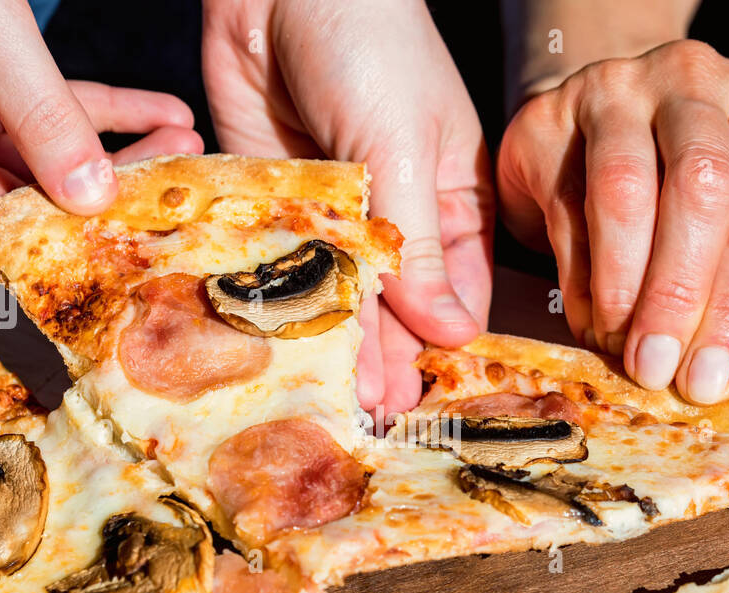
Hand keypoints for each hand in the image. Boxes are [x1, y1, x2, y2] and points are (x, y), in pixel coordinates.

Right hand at [0, 0, 201, 254]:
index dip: (52, 242)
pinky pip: (44, 117)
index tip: (127, 241)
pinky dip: (102, 113)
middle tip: (176, 188)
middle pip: (16, 198)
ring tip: (184, 144)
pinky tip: (163, 113)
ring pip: (41, 162)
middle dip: (101, 193)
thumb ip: (40, 113)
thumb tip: (92, 197)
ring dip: (115, 153)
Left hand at [202, 0, 492, 412]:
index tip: (430, 397)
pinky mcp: (273, 205)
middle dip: (385, 360)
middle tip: (376, 416)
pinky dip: (278, 308)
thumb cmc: (371, 40)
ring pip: (333, 295)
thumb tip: (450, 331)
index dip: (442, 344)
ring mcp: (329, 215)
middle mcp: (392, 218)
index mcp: (449, 202)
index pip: (454, 290)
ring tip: (336, 403)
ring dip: (333, 347)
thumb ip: (418, 242)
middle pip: (392, 306)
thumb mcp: (405, 143)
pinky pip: (278, 267)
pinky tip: (281, 352)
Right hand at [497, 40, 728, 403]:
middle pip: (699, 189)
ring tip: (620, 345)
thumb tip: (706, 370)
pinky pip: (564, 206)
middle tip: (658, 364)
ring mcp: (617, 89)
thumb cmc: (671, 171)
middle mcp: (693, 79)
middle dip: (677, 294)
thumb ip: (724, 277)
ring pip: (624, 192)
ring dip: (622, 288)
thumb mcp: (725, 210)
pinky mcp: (548, 116)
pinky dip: (579, 279)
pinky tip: (590, 319)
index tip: (713, 372)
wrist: (593, 116)